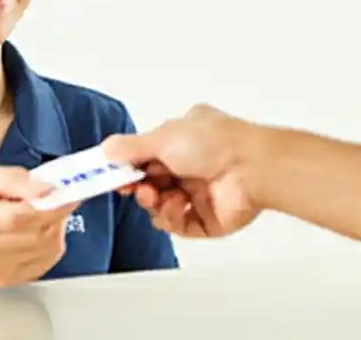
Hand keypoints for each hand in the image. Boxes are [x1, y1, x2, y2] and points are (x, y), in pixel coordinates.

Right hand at [0, 165, 78, 287]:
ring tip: (48, 211)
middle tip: (61, 197)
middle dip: (58, 213)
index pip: (20, 217)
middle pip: (37, 234)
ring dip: (58, 226)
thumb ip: (15, 180)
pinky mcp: (8, 280)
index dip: (50, 205)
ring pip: (47, 248)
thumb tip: (46, 188)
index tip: (68, 192)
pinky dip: (53, 242)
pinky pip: (47, 260)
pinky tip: (41, 229)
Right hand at [102, 104, 262, 238]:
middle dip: (139, 187)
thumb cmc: (219, 143)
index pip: (148, 155)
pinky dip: (171, 218)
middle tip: (132, 187)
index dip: (129, 166)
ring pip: (162, 207)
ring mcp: (201, 192)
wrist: (252, 168)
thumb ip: (131, 147)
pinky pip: (179, 225)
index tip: (114, 173)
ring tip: (156, 196)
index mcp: (184, 138)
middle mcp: (193, 164)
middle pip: (152, 183)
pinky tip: (176, 206)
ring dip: (154, 203)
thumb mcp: (164, 137)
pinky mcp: (208, 218)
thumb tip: (108, 149)